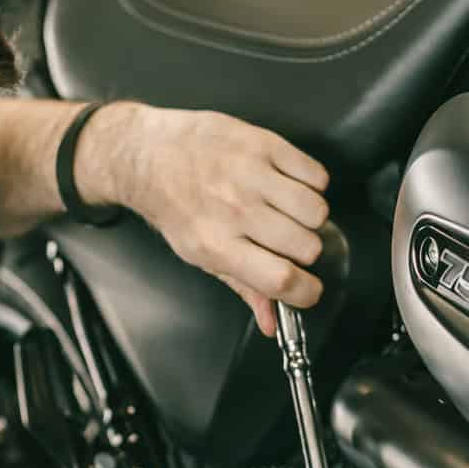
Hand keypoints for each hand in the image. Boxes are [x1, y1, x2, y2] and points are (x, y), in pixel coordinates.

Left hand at [82, 104, 331, 336]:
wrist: (150, 154)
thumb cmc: (175, 205)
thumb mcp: (199, 254)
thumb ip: (243, 288)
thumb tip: (273, 322)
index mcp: (217, 245)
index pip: (281, 279)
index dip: (306, 293)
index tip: (307, 290)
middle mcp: (234, 209)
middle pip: (307, 246)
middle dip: (304, 251)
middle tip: (287, 242)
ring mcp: (250, 174)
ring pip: (318, 210)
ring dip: (310, 218)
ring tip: (288, 212)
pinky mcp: (263, 144)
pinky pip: (316, 175)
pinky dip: (312, 185)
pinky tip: (289, 186)